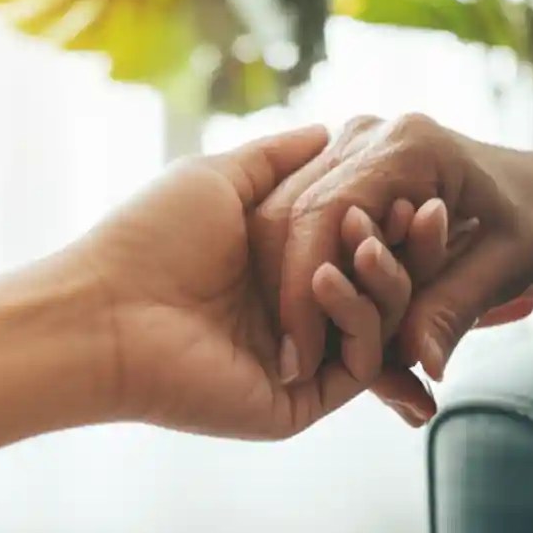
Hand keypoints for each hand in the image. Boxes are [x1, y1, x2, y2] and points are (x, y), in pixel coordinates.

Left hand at [79, 125, 417, 438]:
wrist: (103, 311)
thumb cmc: (149, 238)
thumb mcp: (220, 178)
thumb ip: (277, 158)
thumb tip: (328, 131)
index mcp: (280, 269)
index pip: (361, 246)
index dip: (391, 218)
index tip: (416, 187)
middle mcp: (297, 317)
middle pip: (384, 287)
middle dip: (411, 250)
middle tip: (429, 212)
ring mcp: (302, 362)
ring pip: (383, 324)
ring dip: (386, 279)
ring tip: (366, 241)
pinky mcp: (300, 401)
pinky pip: (360, 362)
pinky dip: (358, 317)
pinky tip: (327, 280)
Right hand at [253, 114, 532, 384]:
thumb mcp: (506, 268)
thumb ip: (455, 310)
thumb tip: (422, 363)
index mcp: (408, 145)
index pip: (327, 214)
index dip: (304, 291)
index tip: (299, 363)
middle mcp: (366, 134)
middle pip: (293, 215)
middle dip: (291, 298)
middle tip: (295, 372)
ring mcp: (345, 146)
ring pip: (283, 220)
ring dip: (291, 292)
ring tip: (306, 360)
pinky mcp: (336, 167)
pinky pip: (300, 223)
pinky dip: (304, 277)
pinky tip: (313, 328)